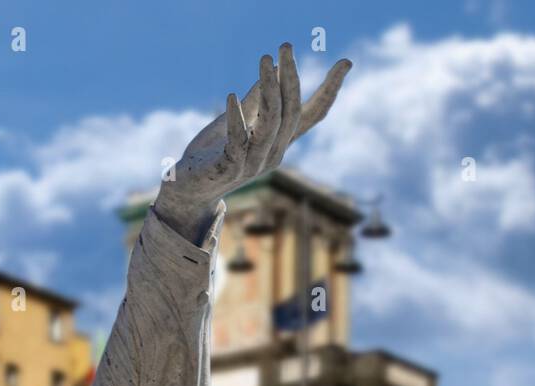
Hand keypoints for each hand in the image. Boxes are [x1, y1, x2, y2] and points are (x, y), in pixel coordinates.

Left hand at [155, 44, 351, 243]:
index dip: (330, 90)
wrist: (188, 190)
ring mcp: (253, 164)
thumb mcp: (235, 121)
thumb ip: (254, 100)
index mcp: (280, 142)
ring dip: (268, 89)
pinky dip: (236, 118)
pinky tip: (231, 97)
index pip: (313, 114)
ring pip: (270, 124)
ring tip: (264, 59)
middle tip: (285, 46)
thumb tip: (272, 69)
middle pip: (291, 112)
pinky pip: (238, 142)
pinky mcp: (230, 169)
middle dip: (291, 77)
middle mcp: (274, 153)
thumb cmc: (212, 154)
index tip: (346, 62)